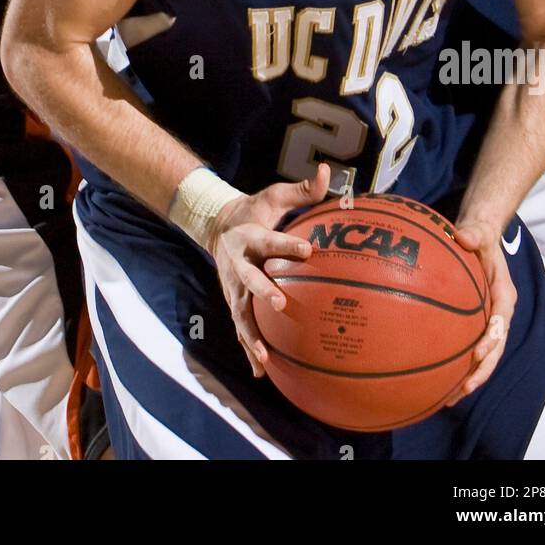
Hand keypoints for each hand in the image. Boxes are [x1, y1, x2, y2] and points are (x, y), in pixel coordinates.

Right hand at [207, 163, 329, 376]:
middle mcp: (238, 265)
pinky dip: (249, 350)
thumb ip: (302, 190)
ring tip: (265, 357)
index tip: (308, 249)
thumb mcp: (274, 197)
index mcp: (249, 237)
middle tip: (281, 302)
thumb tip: (327, 171)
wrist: (217, 227)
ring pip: (241, 313)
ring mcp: (233, 287)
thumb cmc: (255, 212)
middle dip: (263, 291)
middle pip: (249, 280)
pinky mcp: (234, 302)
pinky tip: (261, 373)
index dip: (287, 245)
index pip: (269, 240)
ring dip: (251, 335)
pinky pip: (241, 328)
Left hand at [443, 218, 516, 405]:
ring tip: (447, 399)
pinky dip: (453, 364)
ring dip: (467, 377)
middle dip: (480, 373)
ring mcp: (485, 321)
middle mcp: (498, 314)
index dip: (491, 341)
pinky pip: (464, 346)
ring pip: (480, 356)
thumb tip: (462, 236)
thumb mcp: (480, 232)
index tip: (477, 355)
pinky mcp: (471, 324)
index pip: (501, 323)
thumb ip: (474, 234)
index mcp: (504, 296)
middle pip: (493, 349)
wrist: (479, 237)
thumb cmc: (480, 236)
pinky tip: (433, 379)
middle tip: (462, 391)